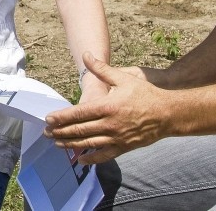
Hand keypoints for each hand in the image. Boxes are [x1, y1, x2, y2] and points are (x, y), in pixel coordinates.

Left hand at [44, 54, 172, 164]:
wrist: (168, 114)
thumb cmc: (145, 94)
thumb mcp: (123, 78)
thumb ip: (101, 69)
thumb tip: (86, 55)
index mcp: (108, 107)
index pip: (78, 113)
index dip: (61, 117)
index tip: (48, 119)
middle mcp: (110, 124)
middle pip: (79, 130)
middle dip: (61, 132)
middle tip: (47, 133)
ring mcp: (117, 138)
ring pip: (89, 143)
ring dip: (71, 144)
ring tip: (57, 144)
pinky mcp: (124, 147)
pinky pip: (104, 155)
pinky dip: (91, 159)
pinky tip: (80, 160)